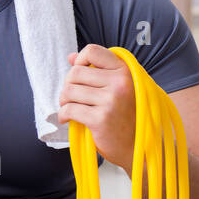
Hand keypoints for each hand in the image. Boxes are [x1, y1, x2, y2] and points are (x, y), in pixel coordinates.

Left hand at [56, 43, 136, 171]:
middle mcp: (120, 82)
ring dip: (64, 101)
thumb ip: (96, 70)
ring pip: (69, 91)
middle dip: (68, 85)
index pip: (92, 51)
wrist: (135, 147)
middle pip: (75, 72)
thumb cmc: (125, 116)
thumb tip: (71, 56)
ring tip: (70, 107)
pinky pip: (69, 109)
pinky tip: (68, 119)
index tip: (79, 75)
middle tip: (72, 97)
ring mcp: (111, 100)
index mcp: (125, 71)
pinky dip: (63, 115)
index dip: (79, 61)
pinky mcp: (100, 119)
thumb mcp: (117, 88)